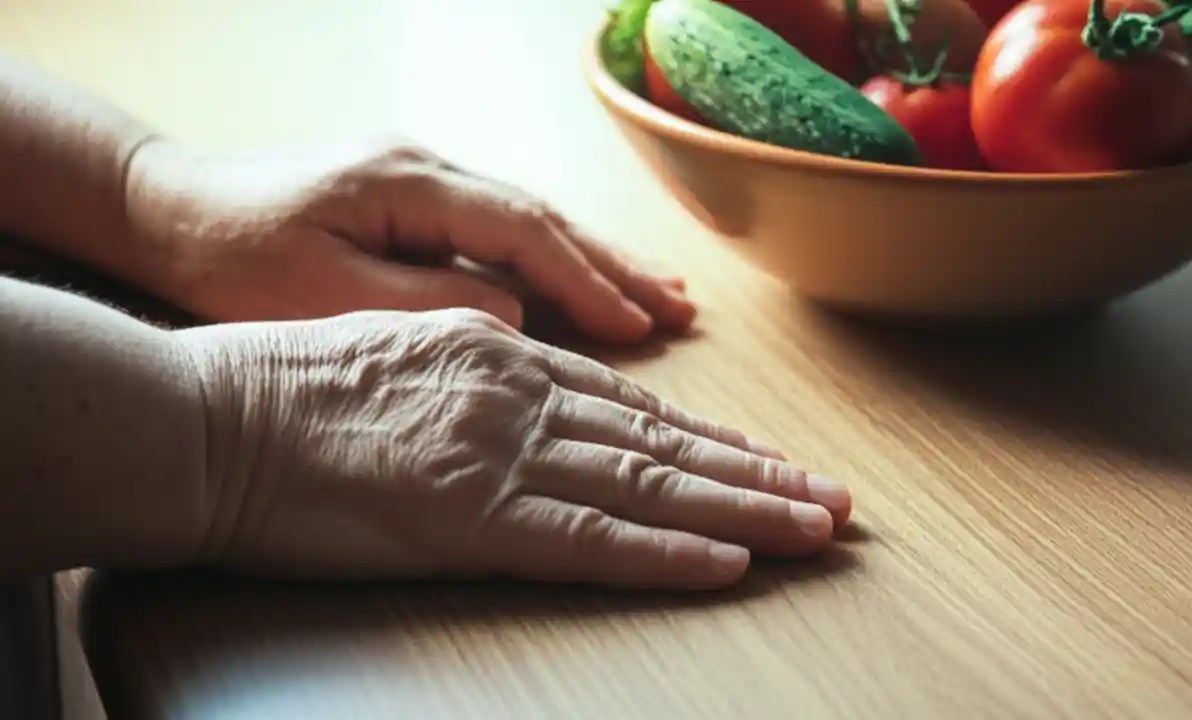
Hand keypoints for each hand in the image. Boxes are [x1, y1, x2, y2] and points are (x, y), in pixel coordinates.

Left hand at [128, 137, 693, 344]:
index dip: (585, 279)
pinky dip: (551, 260)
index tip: (639, 324)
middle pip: (544, 218)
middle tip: (684, 305)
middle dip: (616, 264)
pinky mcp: (414, 202)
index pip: (521, 231)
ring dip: (597, 259)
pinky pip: (500, 233)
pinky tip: (584, 278)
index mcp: (408, 183)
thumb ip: (424, 304)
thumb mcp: (322, 293)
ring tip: (663, 293)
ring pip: (531, 223)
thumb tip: (515, 318)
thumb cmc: (233, 256)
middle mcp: (428, 170)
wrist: (169, 208)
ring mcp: (424, 181)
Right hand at [177, 309, 851, 588]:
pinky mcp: (471, 520)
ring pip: (651, 488)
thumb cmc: (280, 389)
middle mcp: (518, 399)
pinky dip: (666, 552)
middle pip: (664, 446)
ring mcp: (500, 458)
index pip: (633, 408)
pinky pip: (591, 540)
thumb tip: (515, 373)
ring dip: (744, 511)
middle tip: (831, 499)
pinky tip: (727, 563)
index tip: (769, 458)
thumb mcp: (393, 348)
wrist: (204, 420)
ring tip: (813, 528)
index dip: (712, 440)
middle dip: (758, 475)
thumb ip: (467, 365)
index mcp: (498, 358)